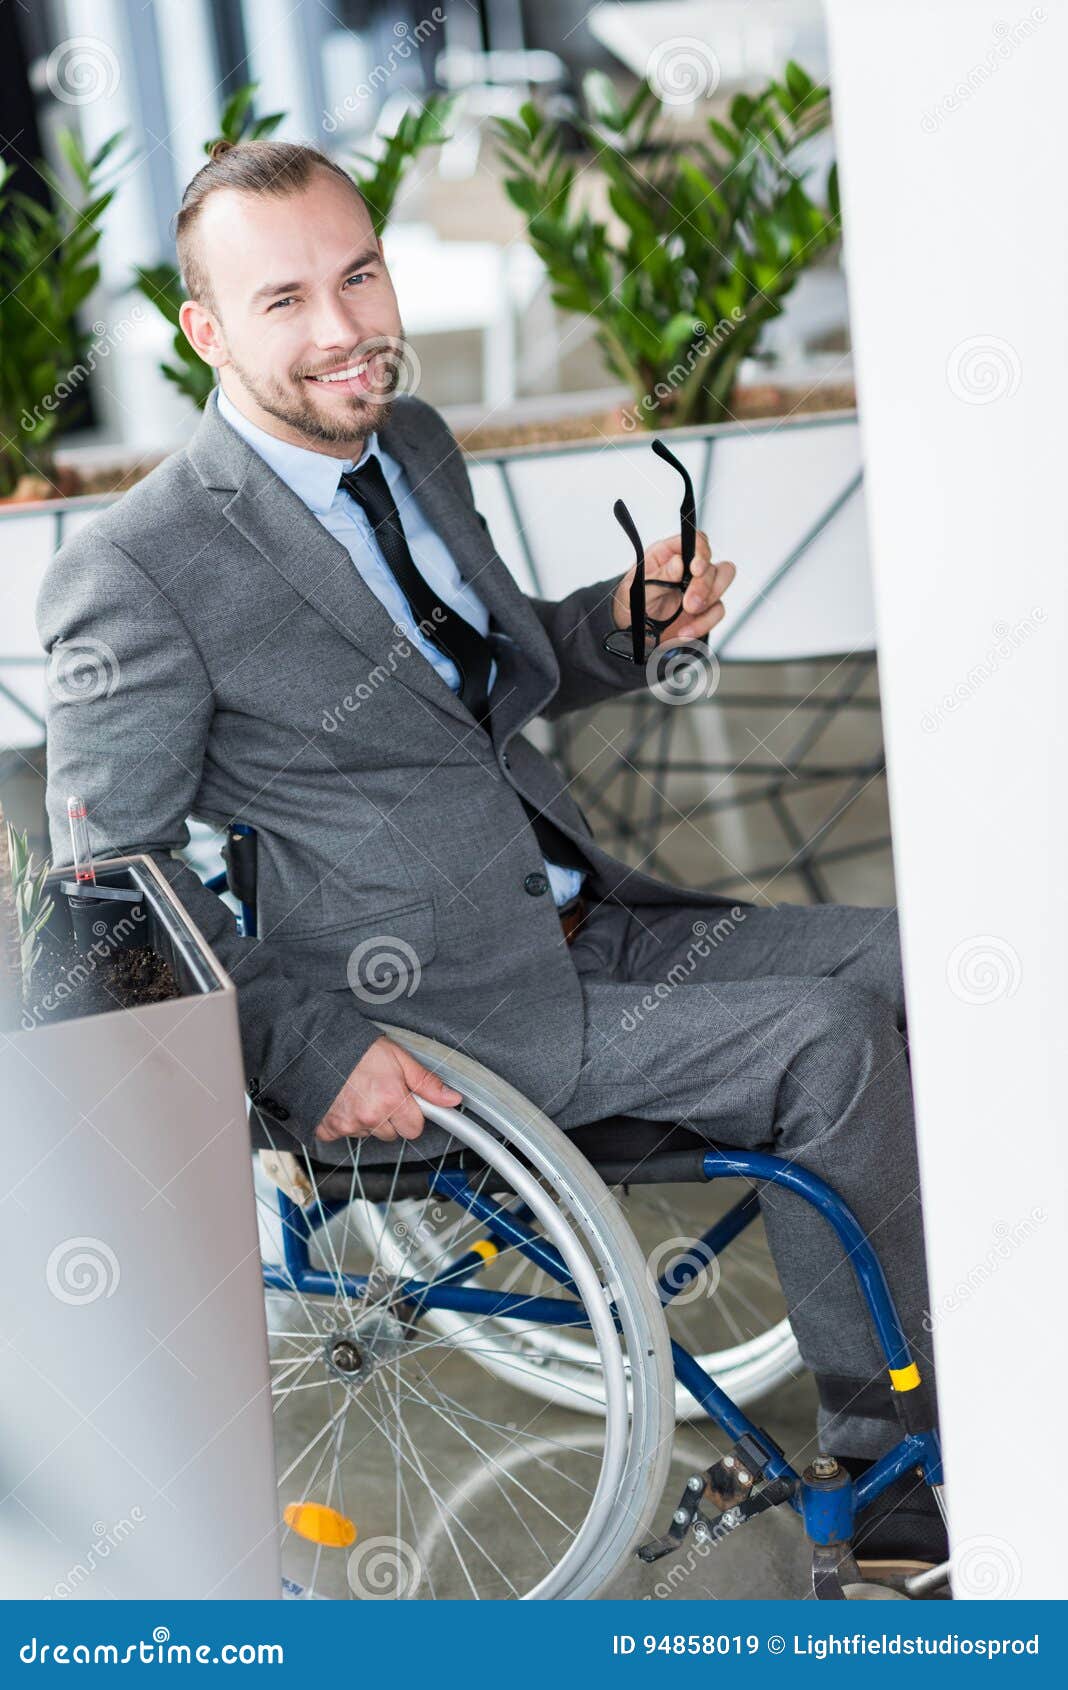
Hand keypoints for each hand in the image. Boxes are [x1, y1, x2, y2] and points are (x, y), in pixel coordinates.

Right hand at [314, 1035, 461, 1143]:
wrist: (316, 1044)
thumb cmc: (357, 1048)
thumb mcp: (399, 1058)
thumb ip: (426, 1082)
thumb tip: (452, 1099)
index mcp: (391, 1099)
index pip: (414, 1129)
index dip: (413, 1114)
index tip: (405, 1101)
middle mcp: (369, 1116)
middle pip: (392, 1133)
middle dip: (391, 1117)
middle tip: (379, 1092)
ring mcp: (347, 1125)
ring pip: (369, 1133)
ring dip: (368, 1119)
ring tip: (359, 1093)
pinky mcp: (327, 1129)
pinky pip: (344, 1134)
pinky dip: (344, 1122)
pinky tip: (343, 1101)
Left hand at [611, 530, 735, 646]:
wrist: (633, 633)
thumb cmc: (632, 604)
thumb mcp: (638, 589)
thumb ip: (659, 576)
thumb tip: (677, 562)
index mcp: (668, 554)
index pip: (695, 541)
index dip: (701, 551)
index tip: (696, 568)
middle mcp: (687, 568)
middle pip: (712, 563)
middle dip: (705, 584)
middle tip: (689, 602)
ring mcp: (698, 588)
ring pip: (722, 582)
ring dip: (709, 600)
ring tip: (688, 613)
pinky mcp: (705, 608)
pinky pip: (717, 611)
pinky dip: (704, 622)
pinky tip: (686, 630)